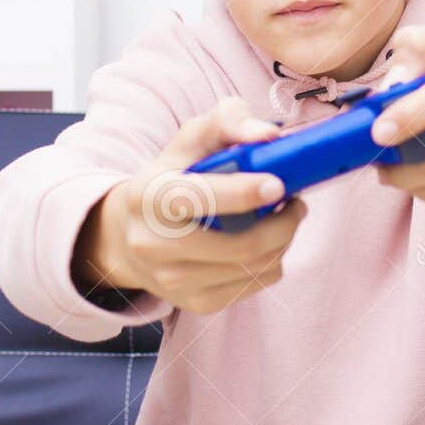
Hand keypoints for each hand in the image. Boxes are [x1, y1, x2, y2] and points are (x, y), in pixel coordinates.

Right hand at [73, 97, 307, 314]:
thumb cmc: (170, 176)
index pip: (197, 198)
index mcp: (148, 196)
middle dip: (282, 223)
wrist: (129, 235)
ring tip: (283, 217)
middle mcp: (153, 245)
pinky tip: (264, 241)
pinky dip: (272, 261)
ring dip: (283, 240)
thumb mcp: (189, 140)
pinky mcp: (195, 303)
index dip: (242, 193)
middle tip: (295, 201)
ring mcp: (173, 281)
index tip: (278, 184)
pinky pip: (255, 284)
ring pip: (254, 267)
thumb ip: (228, 121)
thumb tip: (268, 136)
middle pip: (238, 245)